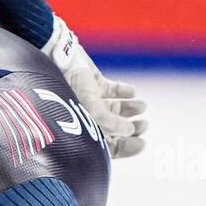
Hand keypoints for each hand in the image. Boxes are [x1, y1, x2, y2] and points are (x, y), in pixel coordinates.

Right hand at [41, 15, 147, 158]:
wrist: (61, 59)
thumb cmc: (70, 87)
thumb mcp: (91, 109)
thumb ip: (111, 122)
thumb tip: (130, 131)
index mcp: (81, 128)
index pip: (105, 145)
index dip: (124, 146)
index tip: (141, 143)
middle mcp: (85, 115)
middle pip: (112, 128)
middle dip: (131, 128)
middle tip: (144, 125)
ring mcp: (90, 98)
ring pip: (115, 108)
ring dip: (131, 109)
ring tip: (143, 106)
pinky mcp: (94, 82)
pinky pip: (112, 90)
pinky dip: (124, 92)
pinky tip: (132, 92)